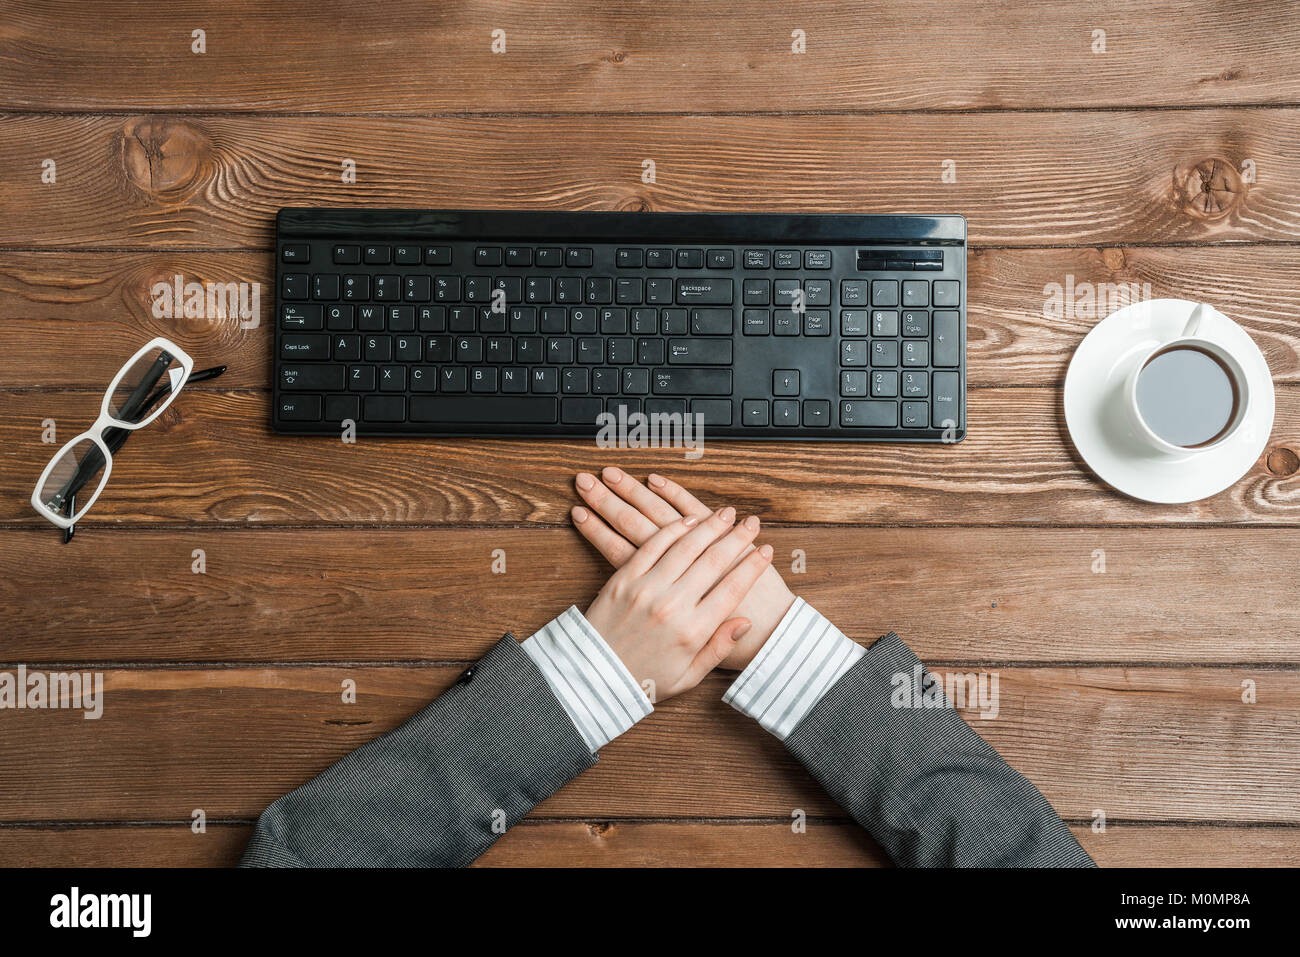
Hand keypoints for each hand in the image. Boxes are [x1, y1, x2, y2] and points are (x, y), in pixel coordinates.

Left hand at [579, 506, 772, 702]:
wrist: (594, 678)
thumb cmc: (645, 680)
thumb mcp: (688, 677)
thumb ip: (718, 648)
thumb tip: (746, 623)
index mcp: (693, 632)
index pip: (733, 589)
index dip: (753, 567)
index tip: (767, 550)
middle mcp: (672, 606)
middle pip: (714, 562)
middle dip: (737, 538)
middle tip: (751, 522)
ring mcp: (646, 589)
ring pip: (685, 547)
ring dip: (709, 526)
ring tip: (726, 514)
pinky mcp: (623, 578)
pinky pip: (652, 545)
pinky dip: (673, 529)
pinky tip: (689, 519)